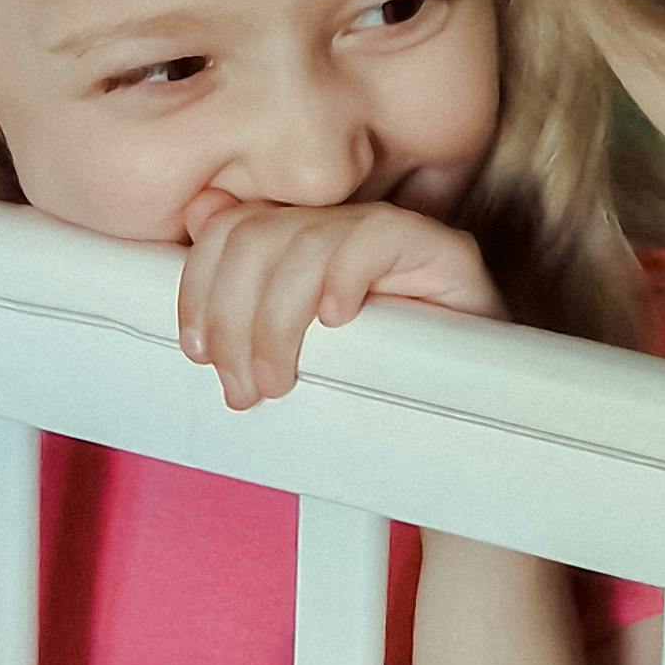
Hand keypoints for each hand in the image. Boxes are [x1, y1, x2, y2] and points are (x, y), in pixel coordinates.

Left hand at [176, 198, 499, 408]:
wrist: (466, 437)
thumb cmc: (372, 400)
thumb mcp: (290, 362)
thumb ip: (244, 307)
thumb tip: (197, 226)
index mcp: (300, 243)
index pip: (231, 228)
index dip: (200, 285)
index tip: (198, 350)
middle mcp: (342, 226)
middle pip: (258, 232)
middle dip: (233, 315)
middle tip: (242, 386)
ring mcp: (393, 235)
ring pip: (307, 241)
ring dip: (277, 320)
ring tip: (279, 381)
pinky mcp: (445, 251)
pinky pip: (378, 237)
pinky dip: (345, 277)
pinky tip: (338, 322)